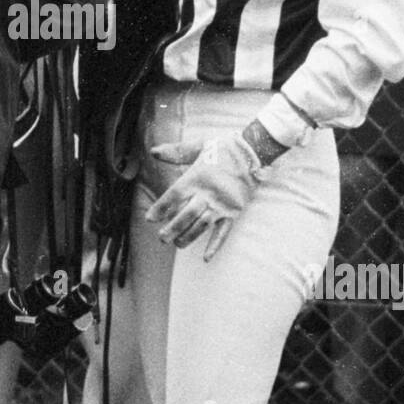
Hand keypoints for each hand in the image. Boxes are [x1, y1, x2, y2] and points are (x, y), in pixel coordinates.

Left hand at [145, 131, 262, 258]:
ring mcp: (221, 204)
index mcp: (197, 177)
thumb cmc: (223, 149)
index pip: (174, 195)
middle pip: (186, 214)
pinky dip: (215, 245)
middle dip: (172, 228)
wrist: (253, 152)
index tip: (150, 218)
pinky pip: (223, 231)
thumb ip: (175, 151)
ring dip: (188, 236)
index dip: (161, 207)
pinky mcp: (234, 211)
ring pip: (202, 225)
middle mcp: (207, 192)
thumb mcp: (198, 145)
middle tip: (161, 238)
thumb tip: (153, 151)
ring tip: (177, 245)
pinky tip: (206, 258)